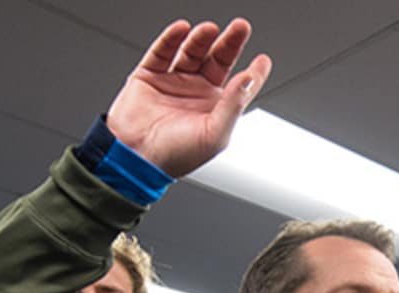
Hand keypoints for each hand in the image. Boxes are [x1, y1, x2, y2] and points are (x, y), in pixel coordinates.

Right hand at [105, 19, 272, 176]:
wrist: (134, 158)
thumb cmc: (175, 155)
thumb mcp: (214, 134)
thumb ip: (233, 105)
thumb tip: (249, 80)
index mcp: (216, 109)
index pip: (240, 85)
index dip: (254, 72)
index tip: (263, 60)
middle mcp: (197, 92)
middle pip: (218, 59)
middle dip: (230, 43)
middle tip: (240, 27)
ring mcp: (174, 81)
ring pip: (192, 52)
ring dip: (202, 39)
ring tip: (210, 29)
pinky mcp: (149, 75)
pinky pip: (162, 51)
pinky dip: (171, 38)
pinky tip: (182, 30)